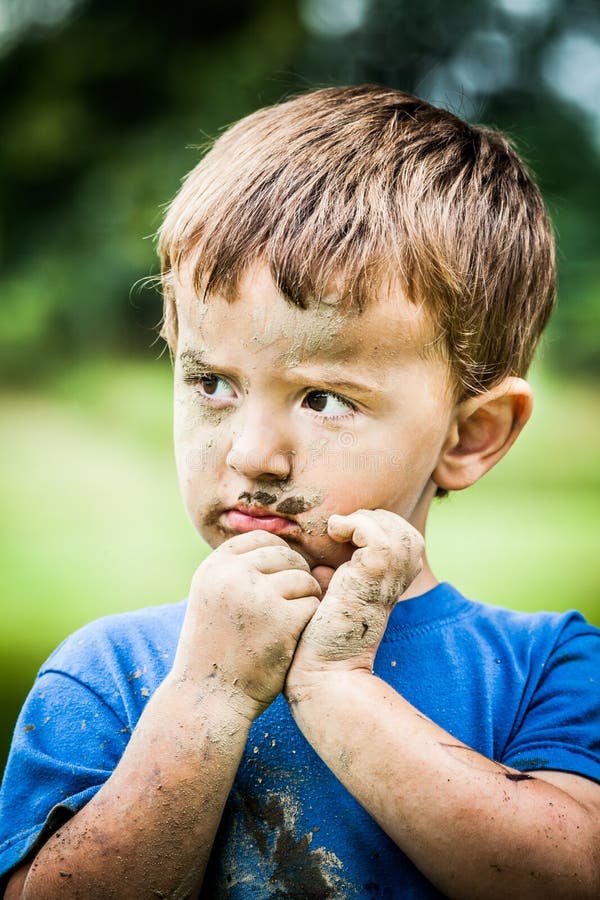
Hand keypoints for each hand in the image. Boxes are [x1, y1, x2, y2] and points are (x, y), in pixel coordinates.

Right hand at [171, 531, 321, 719]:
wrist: (208, 698)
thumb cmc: (215, 649)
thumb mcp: (213, 598)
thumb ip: (238, 571)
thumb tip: (280, 545)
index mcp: (214, 567)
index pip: (261, 539)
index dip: (278, 555)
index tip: (279, 579)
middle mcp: (233, 575)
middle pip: (287, 556)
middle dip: (296, 576)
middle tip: (290, 604)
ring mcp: (258, 596)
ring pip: (305, 579)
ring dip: (306, 598)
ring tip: (290, 622)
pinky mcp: (282, 620)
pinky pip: (313, 605)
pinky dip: (310, 619)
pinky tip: (295, 636)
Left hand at [286, 509, 422, 686]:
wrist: (324, 669)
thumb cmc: (322, 638)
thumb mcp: (336, 597)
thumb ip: (340, 573)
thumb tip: (326, 554)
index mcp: (396, 585)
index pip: (405, 538)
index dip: (379, 526)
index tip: (347, 532)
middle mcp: (399, 581)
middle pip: (404, 530)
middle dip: (374, 520)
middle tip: (343, 529)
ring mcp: (389, 578)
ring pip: (393, 528)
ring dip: (363, 520)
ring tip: (339, 530)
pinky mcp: (372, 575)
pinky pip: (374, 533)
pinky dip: (353, 524)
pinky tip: (335, 533)